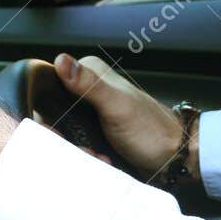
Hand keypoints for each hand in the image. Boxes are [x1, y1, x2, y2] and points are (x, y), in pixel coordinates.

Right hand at [52, 53, 193, 178]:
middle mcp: (86, 88)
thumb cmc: (151, 130)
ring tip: (99, 156)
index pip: (46, 87)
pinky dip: (84, 154)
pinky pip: (76, 143)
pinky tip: (102, 159)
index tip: (59, 133)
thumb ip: (89, 85)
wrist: (174, 157)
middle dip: (64, 137)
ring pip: (62, 131)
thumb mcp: (118, 107)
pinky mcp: (93, 131)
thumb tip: (61, 60)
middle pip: (52, 113)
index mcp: (89, 73)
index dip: (47, 114)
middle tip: (87, 150)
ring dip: (75, 149)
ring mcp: (89, 111)